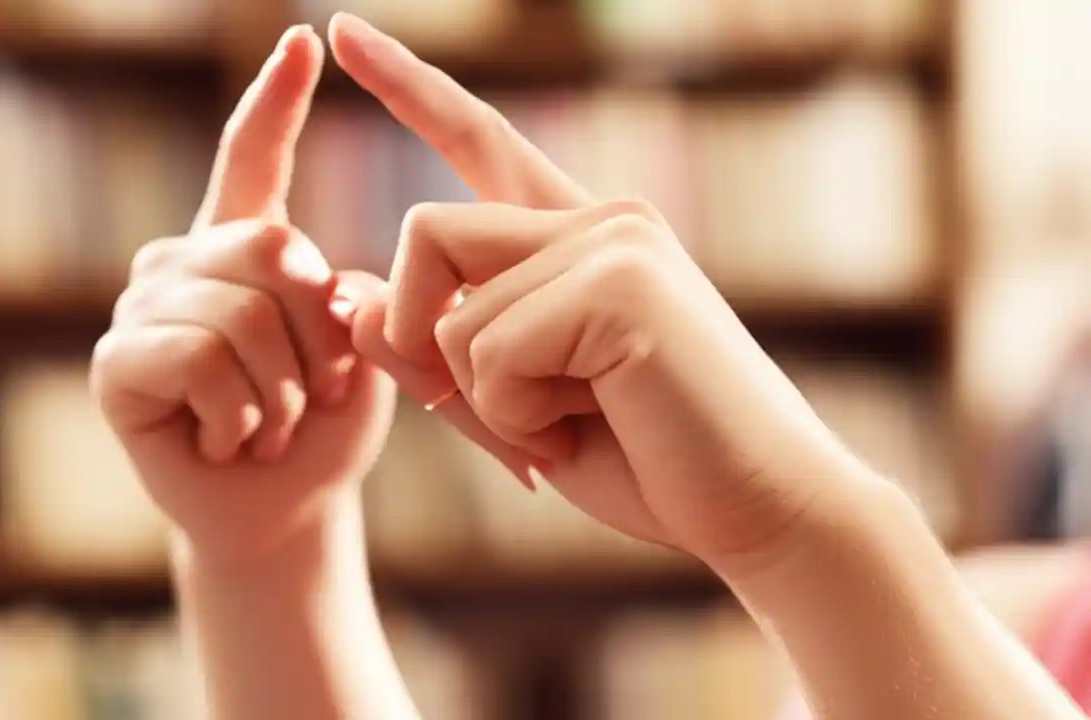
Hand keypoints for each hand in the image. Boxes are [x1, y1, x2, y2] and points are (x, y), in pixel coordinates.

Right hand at [90, 26, 395, 569]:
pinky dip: (237, 414)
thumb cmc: (324, 426)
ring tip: (267, 422)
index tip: (305, 42)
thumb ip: (349, 300)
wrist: (284, 509)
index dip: (275, 101)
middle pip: (271, 249)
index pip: (253, 159)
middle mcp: (185, 261)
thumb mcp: (362, 356)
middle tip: (309, 395)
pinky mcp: (115, 363)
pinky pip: (196, 358)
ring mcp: (143, 307)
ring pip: (240, 313)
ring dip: (281, 391)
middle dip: (318, 338)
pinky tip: (227, 439)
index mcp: (245, 247)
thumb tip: (311, 275)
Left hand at [328, 15, 879, 571]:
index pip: (479, 140)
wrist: (758, 511)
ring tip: (568, 423)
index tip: (346, 32)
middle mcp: (596, 219)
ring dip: (484, 396)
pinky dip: (514, 416)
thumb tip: (350, 291)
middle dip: (420, 337)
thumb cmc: (645, 460)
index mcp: (576, 239)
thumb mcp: (510, 407)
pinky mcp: (623, 279)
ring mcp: (614, 239)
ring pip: (449, 305)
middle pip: (426, 231)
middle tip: (493, 411)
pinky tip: (591, 425)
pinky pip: (490, 350)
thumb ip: (434, 350)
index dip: (408, 87)